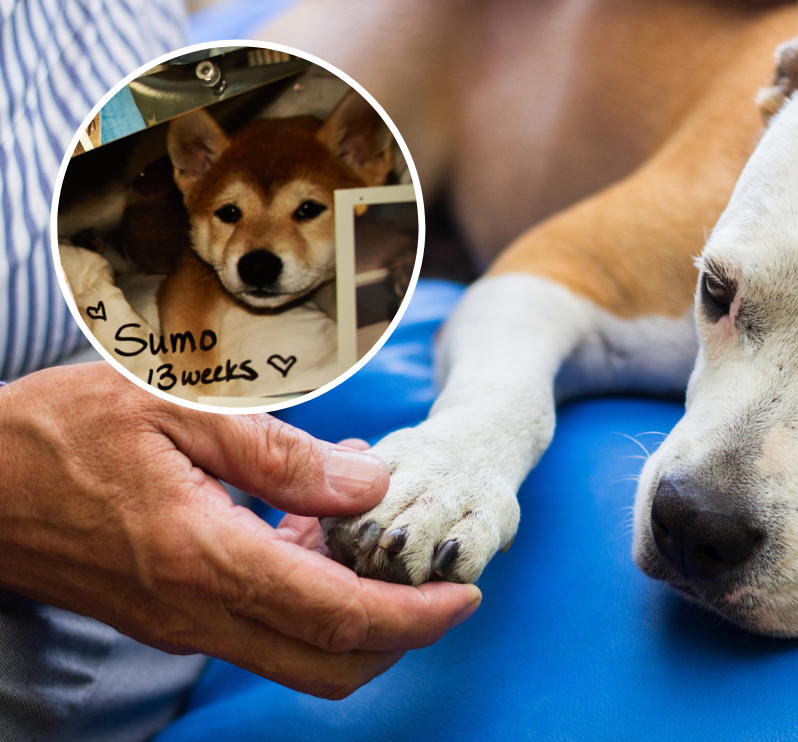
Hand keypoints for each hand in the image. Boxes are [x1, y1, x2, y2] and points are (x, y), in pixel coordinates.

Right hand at [0, 362, 481, 698]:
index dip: (414, 617)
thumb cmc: (60, 432)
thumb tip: (369, 482)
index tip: (464, 595)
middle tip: (439, 580)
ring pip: (298, 652)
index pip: (338, 617)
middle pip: (329, 663)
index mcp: (205, 559)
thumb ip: (280, 453)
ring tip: (370, 529)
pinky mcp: (171, 616)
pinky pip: (260, 626)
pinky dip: (307, 595)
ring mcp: (182, 623)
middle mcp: (197, 611)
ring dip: (354, 612)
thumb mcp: (173, 408)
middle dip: (402, 634)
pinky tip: (311, 524)